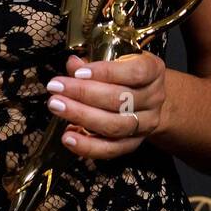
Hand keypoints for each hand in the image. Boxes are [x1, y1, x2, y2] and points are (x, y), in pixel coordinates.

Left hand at [44, 52, 166, 159]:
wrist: (147, 100)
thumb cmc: (126, 75)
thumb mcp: (117, 61)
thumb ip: (94, 62)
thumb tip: (72, 64)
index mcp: (153, 71)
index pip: (135, 72)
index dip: (106, 72)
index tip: (78, 72)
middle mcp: (153, 98)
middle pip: (120, 100)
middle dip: (83, 93)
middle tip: (56, 87)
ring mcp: (145, 124)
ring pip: (114, 125)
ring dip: (81, 116)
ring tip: (57, 107)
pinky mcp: (133, 143)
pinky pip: (111, 149)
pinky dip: (87, 145)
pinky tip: (68, 137)